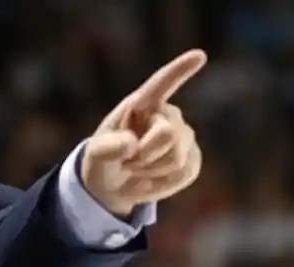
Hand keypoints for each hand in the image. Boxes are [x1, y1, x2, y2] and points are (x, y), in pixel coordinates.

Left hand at [81, 49, 206, 216]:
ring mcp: (184, 135)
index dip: (180, 70)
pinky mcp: (193, 158)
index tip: (198, 55)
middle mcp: (167, 114)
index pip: (162, 84)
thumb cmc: (103, 161)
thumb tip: (130, 144)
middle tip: (127, 161)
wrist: (114, 184)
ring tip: (137, 167)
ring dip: (151, 171)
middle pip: (168, 135)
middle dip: (146, 155)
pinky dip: (163, 183)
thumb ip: (107, 149)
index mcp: (141, 104)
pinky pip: (184, 173)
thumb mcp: (95, 156)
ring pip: (177, 158)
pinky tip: (152, 178)